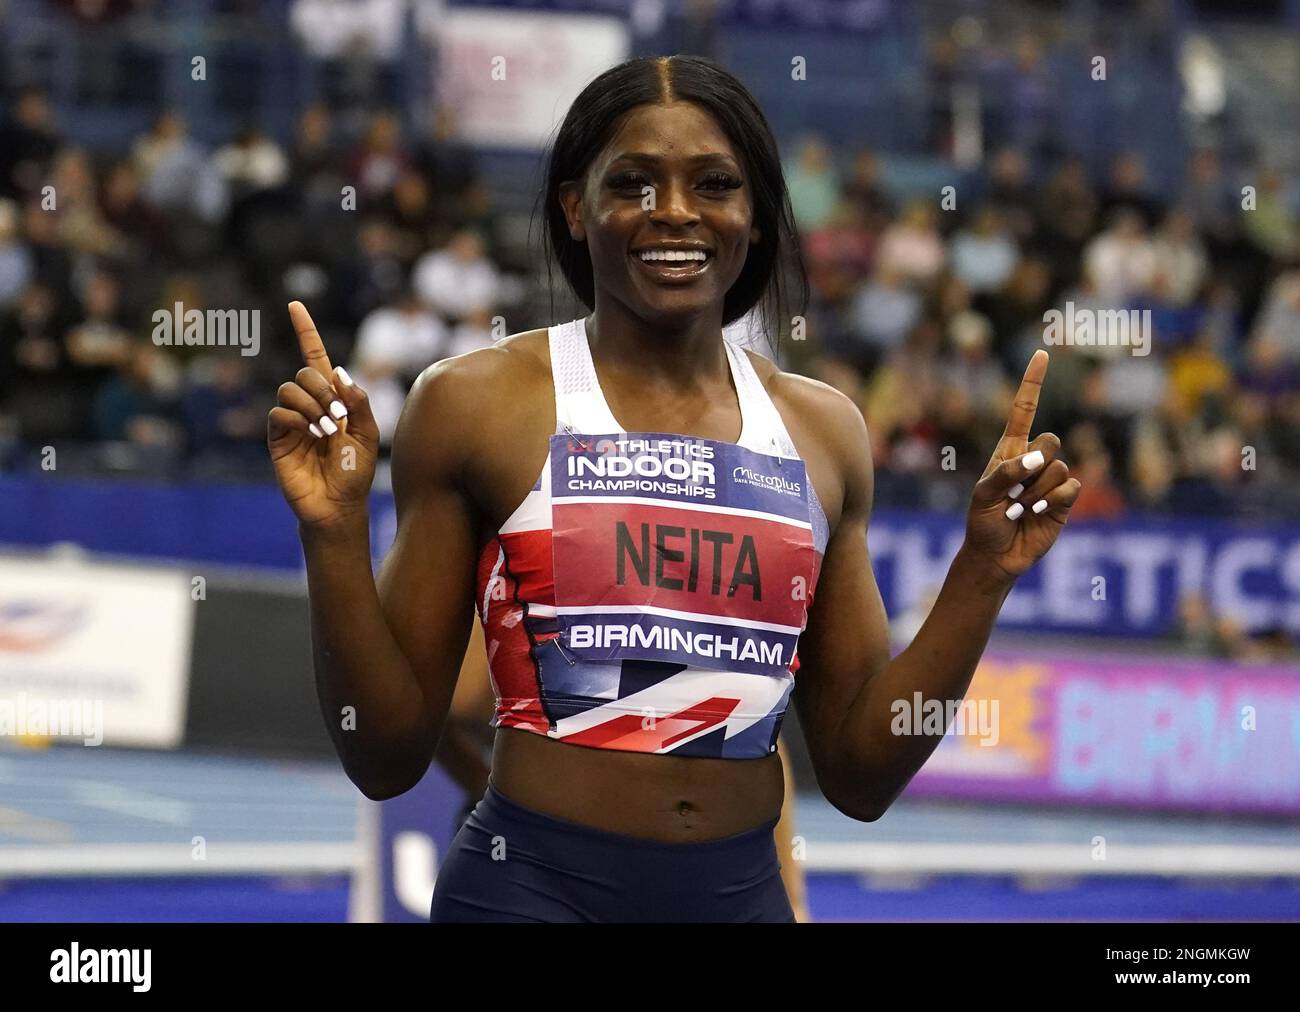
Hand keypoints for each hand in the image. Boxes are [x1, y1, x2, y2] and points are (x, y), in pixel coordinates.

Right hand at [267, 301, 379, 528]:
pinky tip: (310, 436)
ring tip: (326, 432)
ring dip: (312, 406)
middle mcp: (309, 405)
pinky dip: (296, 419)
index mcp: (333, 400)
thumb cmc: (356, 473)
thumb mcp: (368, 434)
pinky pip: (278, 413)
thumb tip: (339, 372)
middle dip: (323, 390)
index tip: (295, 305)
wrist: (339, 505)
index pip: (315, 358)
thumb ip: (359, 402)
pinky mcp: (277, 439)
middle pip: (304, 373)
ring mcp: (292, 421)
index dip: (306, 331)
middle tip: (337, 417)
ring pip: (289, 390)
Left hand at [963, 349, 1081, 581]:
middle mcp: (1033, 460)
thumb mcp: (983, 495)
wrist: (995, 555)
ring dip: (1036, 490)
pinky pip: (1070, 486)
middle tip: (1015, 489)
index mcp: (1009, 450)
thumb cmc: (983, 522)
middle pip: (1050, 439)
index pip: (1024, 410)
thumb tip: (1039, 457)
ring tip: (1020, 507)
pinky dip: (1053, 499)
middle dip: (1034, 462)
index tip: (1042, 354)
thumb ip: (1007, 472)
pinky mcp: (1064, 500)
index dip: (1033, 383)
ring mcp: (1050, 479)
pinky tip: (1037, 512)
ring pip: (1059, 466)